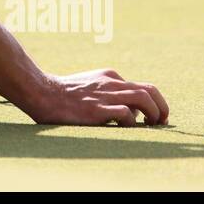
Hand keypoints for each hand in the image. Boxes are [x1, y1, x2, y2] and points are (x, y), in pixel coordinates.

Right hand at [31, 68, 169, 125]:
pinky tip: (126, 128)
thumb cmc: (64, 94)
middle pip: (149, 90)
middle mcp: (112, 83)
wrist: (41, 92)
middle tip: (161, 122)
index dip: (154, 102)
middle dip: (162, 107)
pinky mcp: (98, 109)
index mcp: (110, 76)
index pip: (142, 86)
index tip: (154, 117)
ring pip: (143, 99)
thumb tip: (130, 112)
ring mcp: (105, 95)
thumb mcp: (89, 86)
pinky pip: (126, 114)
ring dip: (154, 114)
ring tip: (153, 126)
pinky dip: (132, 122)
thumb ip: (108, 93)